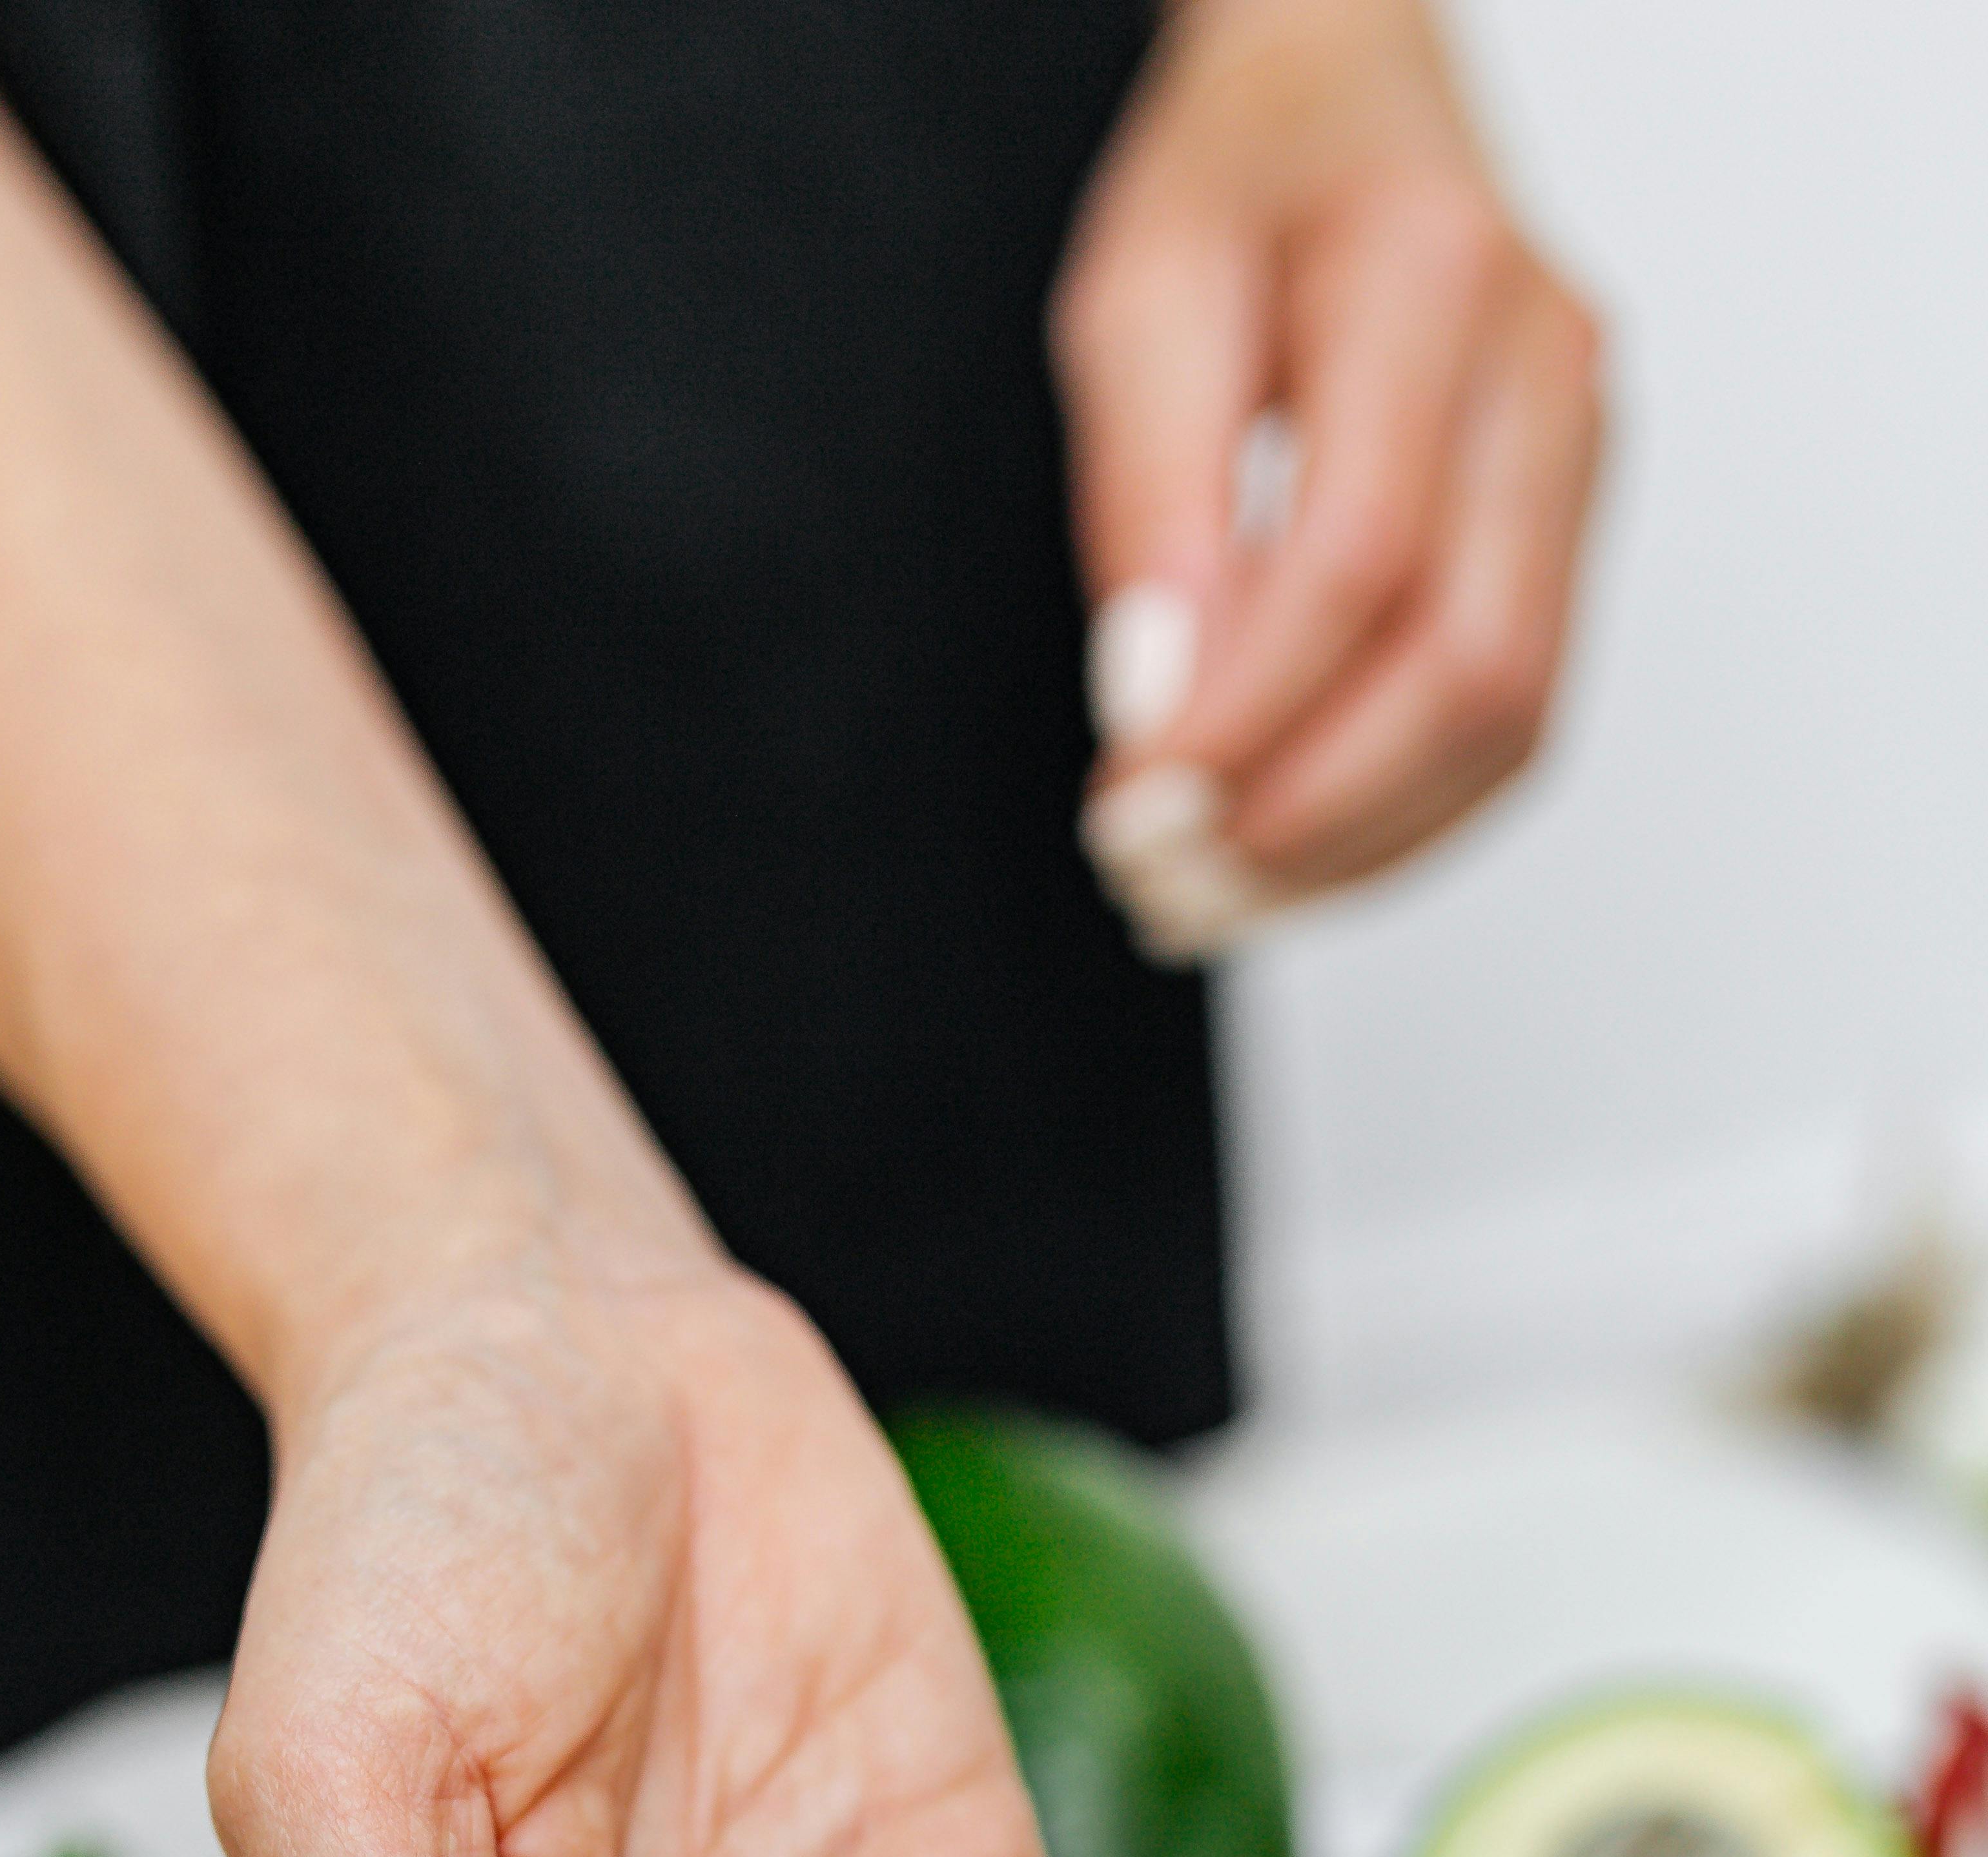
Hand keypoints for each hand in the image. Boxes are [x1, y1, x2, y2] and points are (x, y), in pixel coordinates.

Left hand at [1055, 0, 1603, 951]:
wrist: (1348, 101)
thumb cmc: (1245, 180)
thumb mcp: (1139, 298)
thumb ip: (1147, 499)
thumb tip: (1158, 700)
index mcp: (1432, 275)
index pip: (1360, 560)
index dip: (1245, 716)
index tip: (1133, 805)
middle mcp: (1542, 366)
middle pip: (1468, 667)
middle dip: (1309, 816)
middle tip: (1165, 884)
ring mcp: (1580, 453)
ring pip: (1511, 722)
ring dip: (1357, 847)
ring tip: (1217, 899)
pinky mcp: (1569, 529)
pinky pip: (1516, 720)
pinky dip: (1402, 817)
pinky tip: (1297, 852)